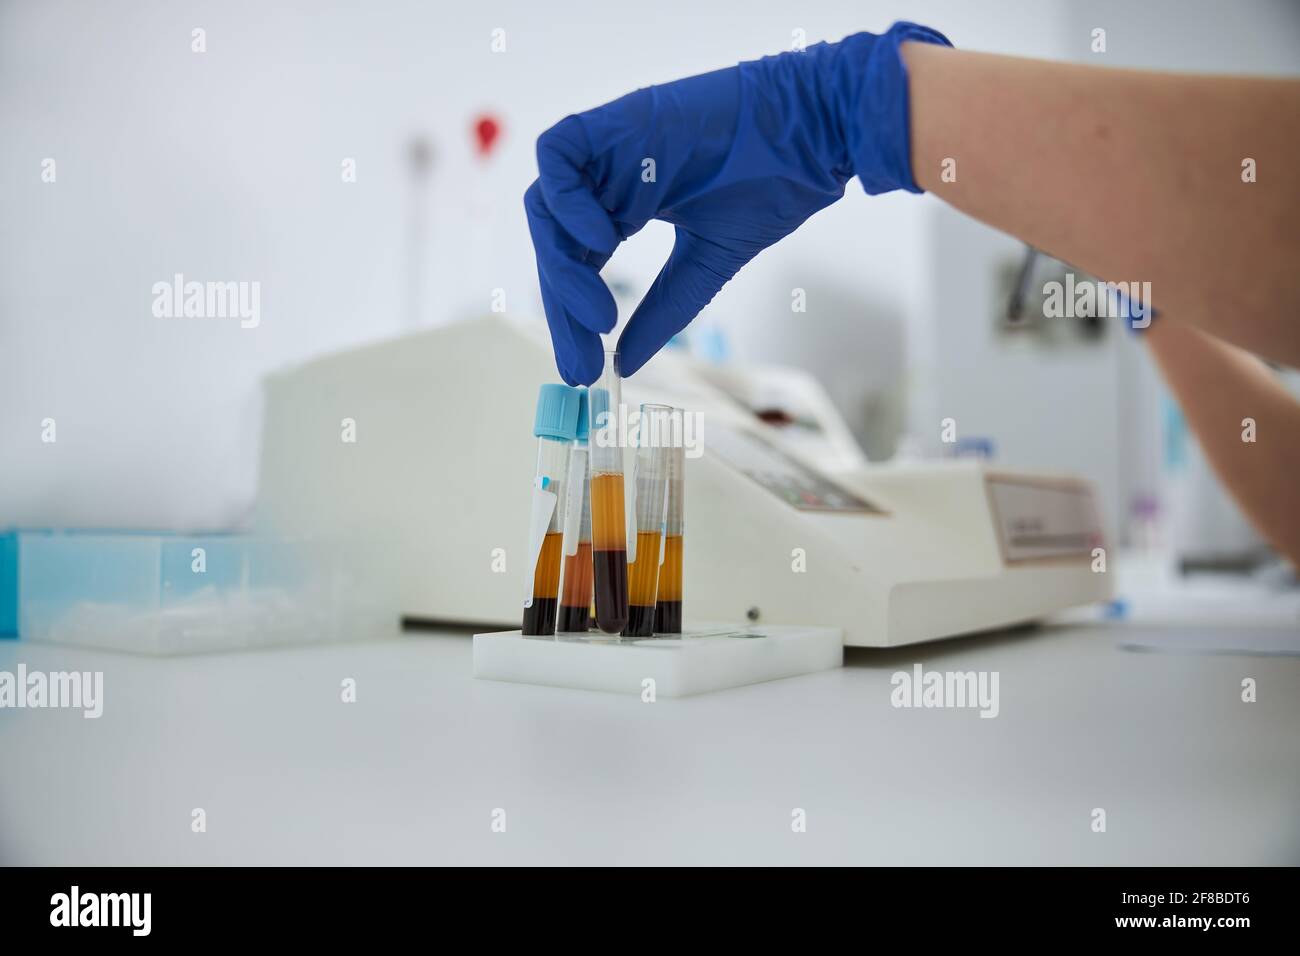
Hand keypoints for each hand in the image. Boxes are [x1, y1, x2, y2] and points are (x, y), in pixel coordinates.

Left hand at [524, 21, 950, 385]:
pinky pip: (559, 154)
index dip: (571, 317)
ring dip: (562, 266)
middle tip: (582, 360)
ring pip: (547, 207)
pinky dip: (564, 199)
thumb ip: (661, 311)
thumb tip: (623, 365)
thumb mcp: (704, 265)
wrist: (811, 136)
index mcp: (623, 209)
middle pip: (557, 245)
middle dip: (563, 308)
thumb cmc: (769, 186)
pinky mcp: (615, 119)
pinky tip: (599, 241)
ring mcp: (608, 149)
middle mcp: (606, 180)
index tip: (584, 366)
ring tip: (597, 316)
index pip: (577, 266)